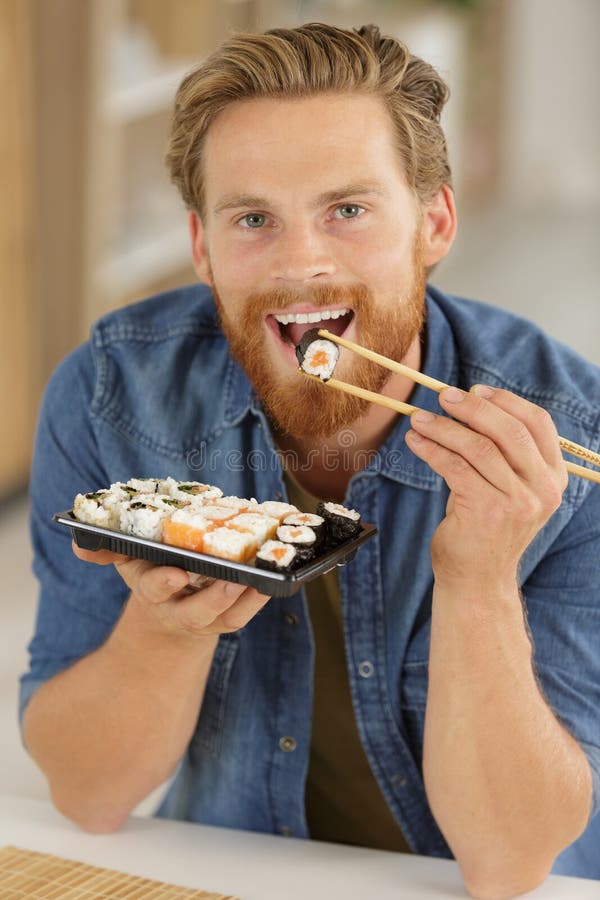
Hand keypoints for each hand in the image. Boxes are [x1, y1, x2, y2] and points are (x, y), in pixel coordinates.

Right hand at [72, 543, 270, 637]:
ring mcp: (204, 617)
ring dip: (242, 601)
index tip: (176, 573)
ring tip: (257, 580)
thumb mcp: (127, 559)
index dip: (163, 583)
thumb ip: (107, 548)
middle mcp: (177, 608)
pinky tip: (269, 584)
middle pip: (193, 612)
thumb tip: (81, 545)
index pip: (153, 588)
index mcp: (150, 588)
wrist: (165, 615)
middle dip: (211, 599)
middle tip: (229, 580)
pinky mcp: (225, 620)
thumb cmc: (150, 571)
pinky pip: (242, 616)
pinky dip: (257, 602)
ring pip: (224, 617)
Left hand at [405, 385, 567, 590]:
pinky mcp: (487, 512)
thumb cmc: (487, 528)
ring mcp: (517, 502)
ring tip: (417, 419)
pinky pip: (454, 467)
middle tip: (442, 396)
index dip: (505, 401)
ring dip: (442, 428)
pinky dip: (430, 449)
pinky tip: (414, 442)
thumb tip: (469, 404)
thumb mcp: (508, 488)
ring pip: (478, 447)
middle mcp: (542, 488)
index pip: (537, 424)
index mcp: (554, 477)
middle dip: (472, 408)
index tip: (475, 390)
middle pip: (509, 431)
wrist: (478, 580)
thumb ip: (503, 453)